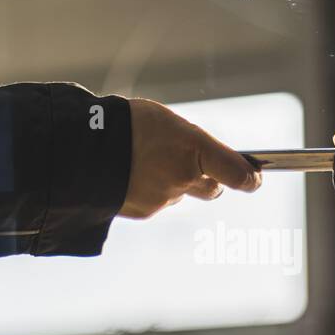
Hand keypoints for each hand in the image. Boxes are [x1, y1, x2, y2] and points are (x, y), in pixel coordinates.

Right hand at [122, 98, 261, 218]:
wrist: (80, 149)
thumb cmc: (126, 125)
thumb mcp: (166, 122)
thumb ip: (191, 143)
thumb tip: (202, 162)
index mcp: (193, 147)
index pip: (237, 172)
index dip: (250, 178)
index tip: (254, 179)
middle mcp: (184, 177)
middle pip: (212, 189)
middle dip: (205, 180)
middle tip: (188, 164)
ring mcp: (165, 198)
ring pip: (180, 195)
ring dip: (171, 183)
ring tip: (144, 162)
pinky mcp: (146, 212)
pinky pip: (157, 203)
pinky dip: (149, 192)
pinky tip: (130, 175)